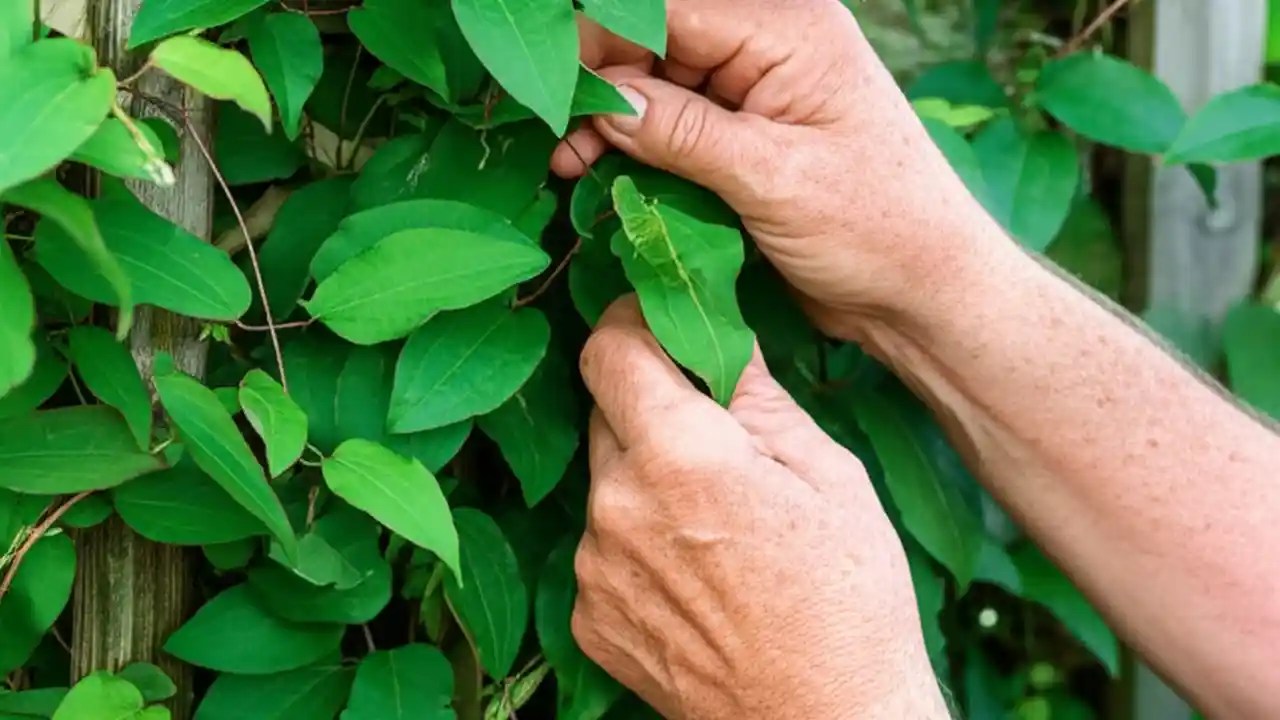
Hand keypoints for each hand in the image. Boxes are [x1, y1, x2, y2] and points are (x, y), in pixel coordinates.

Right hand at [552, 0, 1003, 338]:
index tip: (550, 89)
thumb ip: (683, 134)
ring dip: (613, 126)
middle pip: (657, 45)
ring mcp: (759, 94)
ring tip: (569, 168)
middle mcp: (771, 48)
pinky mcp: (749, 139)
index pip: (668, 10)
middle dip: (602, 88)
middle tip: (555, 142)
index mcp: (790, 29)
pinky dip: (639, 153)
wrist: (924, 292)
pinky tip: (604, 177)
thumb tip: (601, 101)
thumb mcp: (772, 177)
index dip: (602, 42)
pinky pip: (677, 130)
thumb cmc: (876, 228)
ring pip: (659, 89)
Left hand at [572, 297, 948, 719]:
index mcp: (681, 457)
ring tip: (717, 522)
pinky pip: (601, 545)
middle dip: (651, 406)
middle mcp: (618, 507)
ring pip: (604, 481)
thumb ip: (758, 396)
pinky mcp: (589, 618)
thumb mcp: (829, 476)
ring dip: (644, 477)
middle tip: (714, 435)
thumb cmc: (850, 601)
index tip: (659, 324)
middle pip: (606, 412)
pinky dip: (635, 539)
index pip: (609, 348)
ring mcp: (596, 569)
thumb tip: (721, 334)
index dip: (630, 322)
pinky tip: (697, 571)